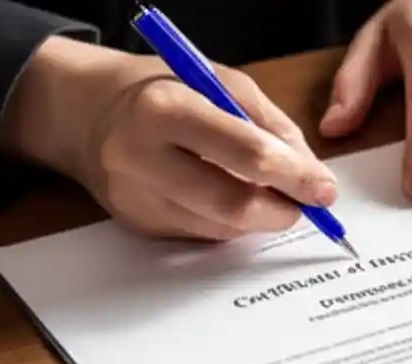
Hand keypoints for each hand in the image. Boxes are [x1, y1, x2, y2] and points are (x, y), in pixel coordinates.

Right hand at [0, 37, 336, 240]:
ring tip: (268, 195)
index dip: (294, 177)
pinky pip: (202, 234)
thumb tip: (311, 174)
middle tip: (304, 206)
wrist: (86, 113)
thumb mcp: (219, 81)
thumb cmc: (163, 90)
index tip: (325, 191)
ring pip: (220, 227)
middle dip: (281, 211)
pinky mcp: (138, 225)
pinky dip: (228, 221)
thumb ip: (270, 125)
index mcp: (166, 108)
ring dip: (258, 218)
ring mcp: (136, 198)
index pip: (246, 153)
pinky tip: (224, 195)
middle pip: (232, 205)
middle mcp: (143, 157)